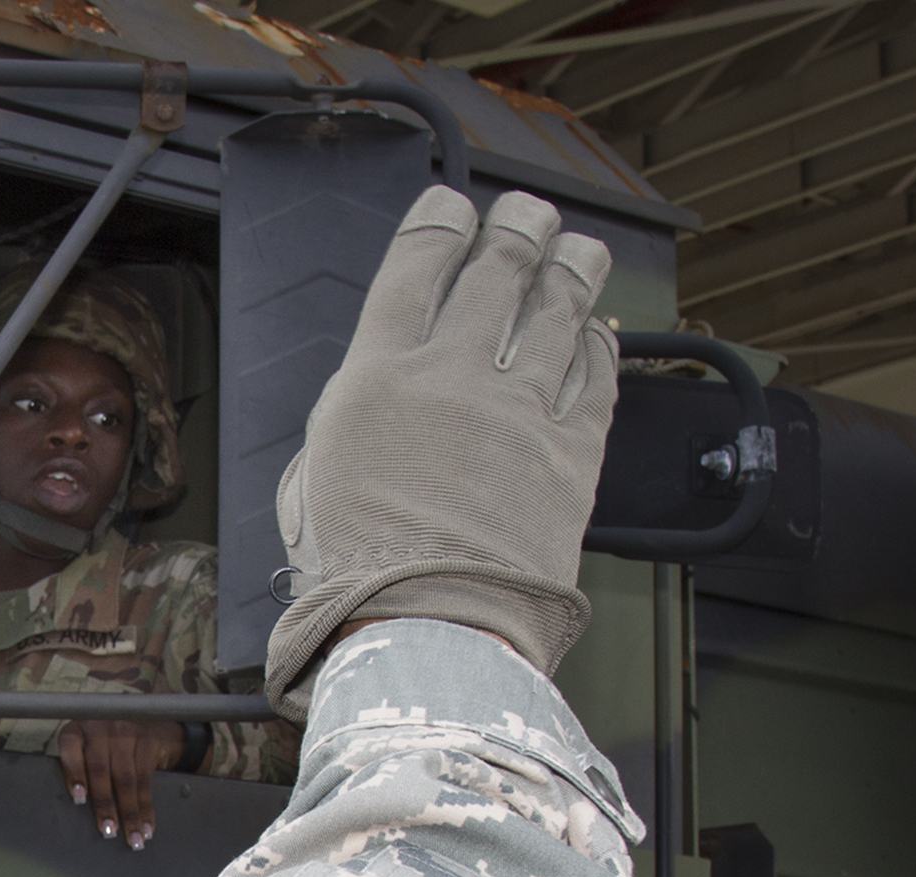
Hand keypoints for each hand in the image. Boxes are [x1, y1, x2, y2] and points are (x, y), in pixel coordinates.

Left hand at [57, 719, 189, 850]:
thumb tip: (77, 811)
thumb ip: (78, 768)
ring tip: (132, 836)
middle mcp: (100, 726)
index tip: (79, 797)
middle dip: (105, 804)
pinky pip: (146, 779)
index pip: (71, 747)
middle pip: (100, 769)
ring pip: (125, 779)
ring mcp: (125, 731)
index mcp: (77, 729)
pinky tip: (146, 824)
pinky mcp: (147, 741)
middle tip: (108, 830)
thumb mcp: (85, 746)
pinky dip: (146, 806)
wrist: (142, 720)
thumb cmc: (103, 743)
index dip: (74, 772)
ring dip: (130, 813)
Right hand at [265, 187, 617, 716]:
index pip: (415, 266)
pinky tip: (598, 333)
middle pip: (498, 270)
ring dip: (572, 268)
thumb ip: (351, 420)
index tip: (451, 207)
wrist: (429, 630)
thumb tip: (378, 393)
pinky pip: (597, 379)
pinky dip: (600, 347)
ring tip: (578, 249)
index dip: (437, 223)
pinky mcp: (573, 453)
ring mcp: (521, 411)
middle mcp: (454, 378)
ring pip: (560, 309)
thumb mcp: (314, 479)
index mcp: (377, 379)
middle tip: (528, 212)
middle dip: (517, 228)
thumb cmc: (356, 572)